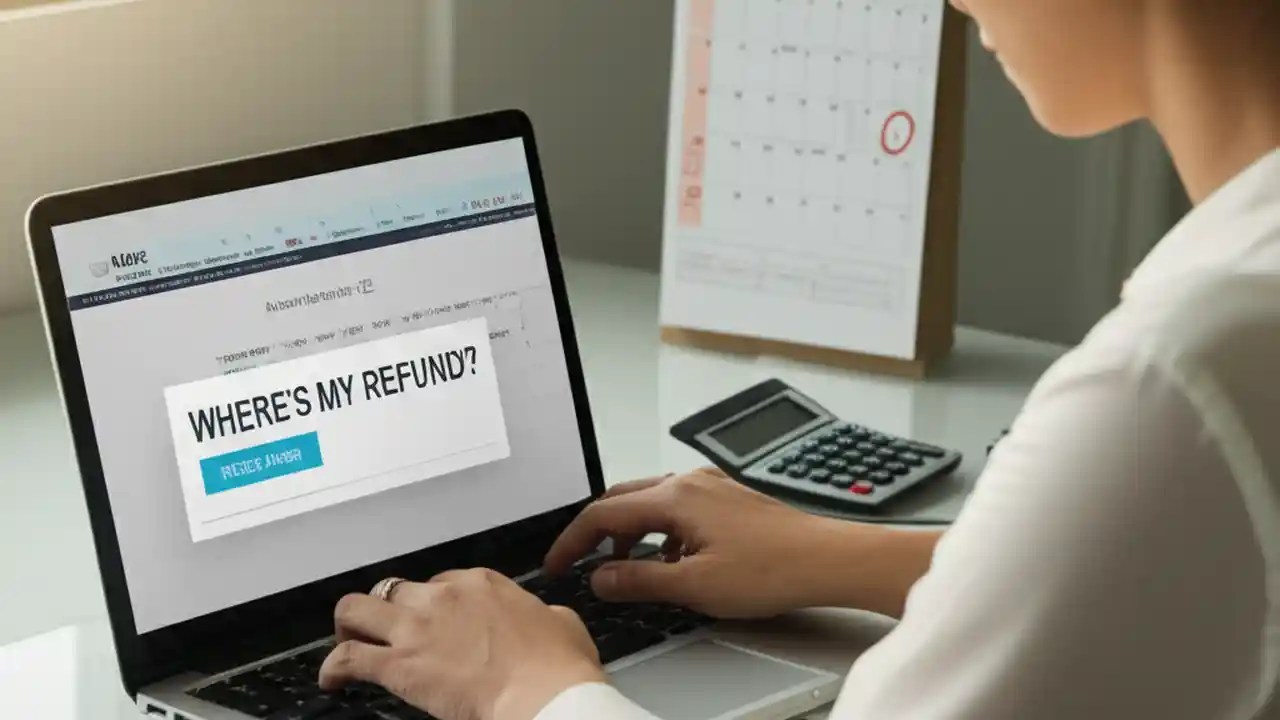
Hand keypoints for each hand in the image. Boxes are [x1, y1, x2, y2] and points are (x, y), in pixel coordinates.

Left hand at [319, 569, 605, 719]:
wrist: (543, 694)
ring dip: (350, 624)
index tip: (434, 620)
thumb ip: (544, 615)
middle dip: (389, 609)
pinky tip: (333, 679)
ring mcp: (417, 628)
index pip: (441, 580)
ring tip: (349, 640)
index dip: (433, 602)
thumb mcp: (563, 623)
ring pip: (358, 609)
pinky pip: (348, 657)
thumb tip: (546, 620)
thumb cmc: (556, 667)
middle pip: (395, 589)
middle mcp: (443, 597)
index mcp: (482, 584)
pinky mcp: (399, 665)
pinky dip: (334, 668)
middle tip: (389, 629)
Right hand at [545, 468, 940, 618]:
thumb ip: (639, 580)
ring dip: (630, 532)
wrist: (827, 559)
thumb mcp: (694, 585)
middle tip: (579, 561)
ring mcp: (711, 487)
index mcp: (674, 497)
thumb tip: (601, 577)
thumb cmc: (773, 568)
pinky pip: (678, 507)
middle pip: (622, 499)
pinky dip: (660, 531)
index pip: (603, 513)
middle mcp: (690, 482)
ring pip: (651, 502)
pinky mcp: (728, 499)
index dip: (572, 541)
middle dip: (596, 531)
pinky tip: (671, 559)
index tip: (557, 563)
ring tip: (625, 567)